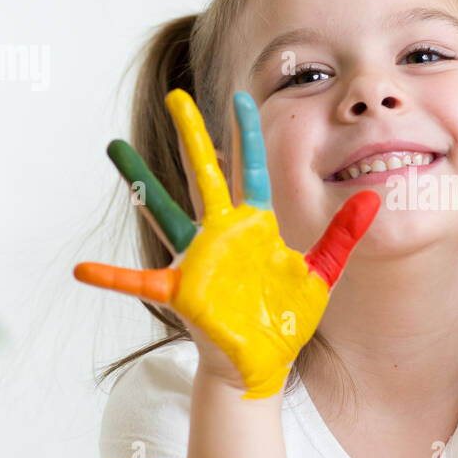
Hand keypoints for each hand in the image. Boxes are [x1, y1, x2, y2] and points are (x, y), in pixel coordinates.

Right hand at [75, 88, 379, 398]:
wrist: (264, 362)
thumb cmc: (285, 317)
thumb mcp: (322, 272)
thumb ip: (344, 234)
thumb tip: (375, 197)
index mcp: (255, 225)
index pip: (251, 168)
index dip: (245, 133)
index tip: (241, 96)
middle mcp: (222, 233)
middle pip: (205, 174)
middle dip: (192, 135)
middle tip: (174, 95)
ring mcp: (198, 258)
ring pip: (166, 210)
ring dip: (141, 180)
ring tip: (114, 147)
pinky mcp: (181, 290)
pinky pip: (139, 282)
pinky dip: (111, 277)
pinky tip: (82, 269)